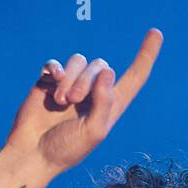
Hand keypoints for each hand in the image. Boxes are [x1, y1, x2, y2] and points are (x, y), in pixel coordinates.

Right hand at [3, 27, 163, 174]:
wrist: (32, 153)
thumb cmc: (65, 150)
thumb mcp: (93, 132)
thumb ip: (104, 102)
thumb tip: (108, 71)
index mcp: (110, 106)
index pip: (134, 78)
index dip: (145, 56)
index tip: (156, 33)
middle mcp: (93, 93)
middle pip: (100, 65)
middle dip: (86, 80)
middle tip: (73, 100)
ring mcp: (70, 85)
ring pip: (79, 61)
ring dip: (70, 78)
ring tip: (60, 100)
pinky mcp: (49, 82)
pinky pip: (56, 64)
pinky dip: (55, 69)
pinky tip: (51, 81)